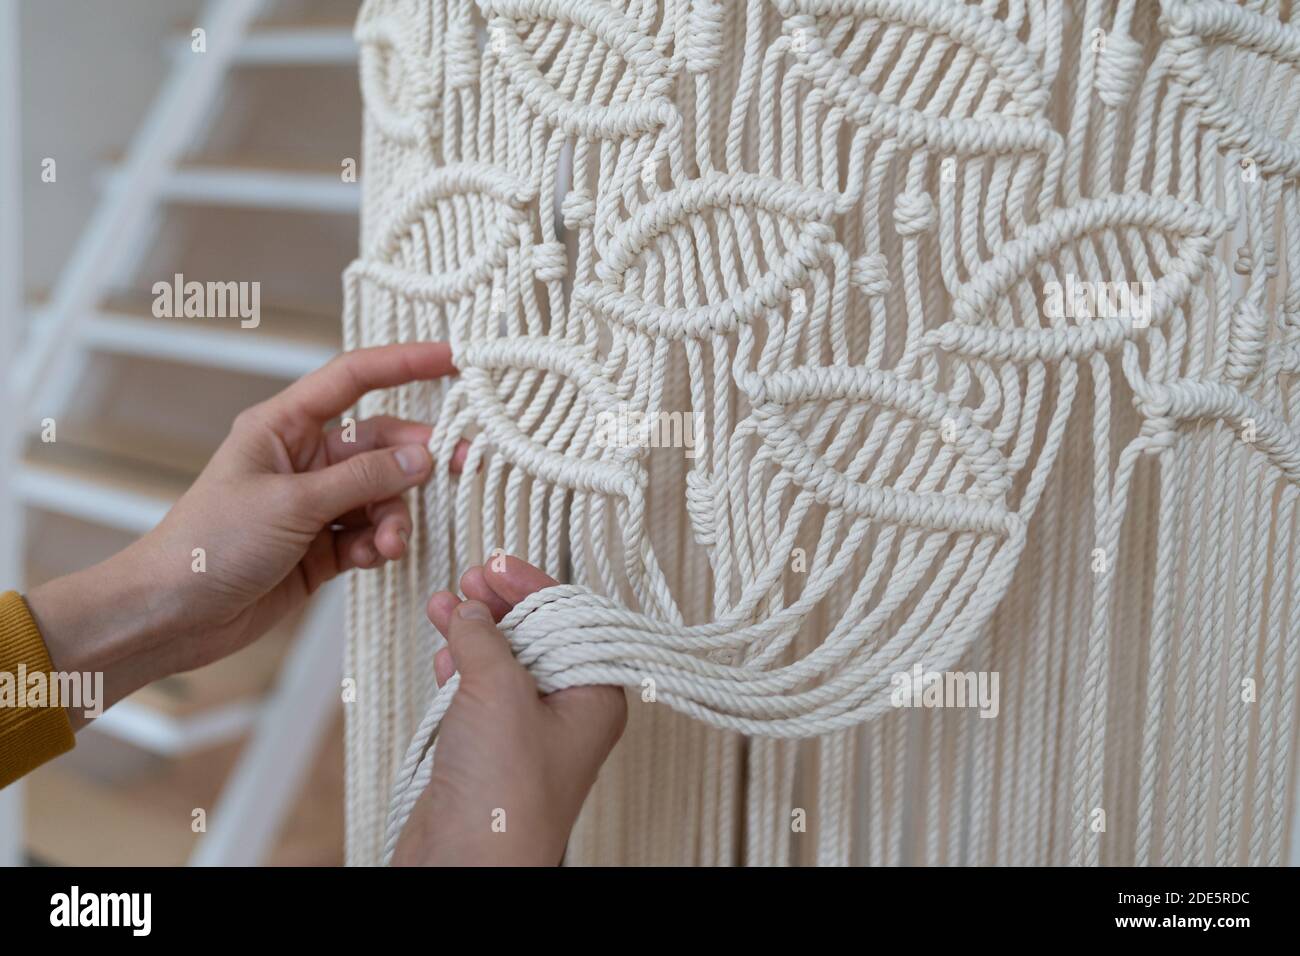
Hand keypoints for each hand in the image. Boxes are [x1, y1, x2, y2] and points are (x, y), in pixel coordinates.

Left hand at [28, 343, 459, 725]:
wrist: (173, 616)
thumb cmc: (211, 544)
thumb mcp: (291, 504)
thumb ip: (362, 478)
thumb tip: (423, 458)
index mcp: (283, 426)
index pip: (352, 379)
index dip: (403, 363)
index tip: (454, 358)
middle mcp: (303, 459)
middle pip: (378, 444)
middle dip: (415, 461)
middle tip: (459, 469)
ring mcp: (315, 504)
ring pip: (381, 494)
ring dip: (395, 515)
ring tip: (392, 542)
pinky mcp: (323, 546)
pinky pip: (370, 533)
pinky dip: (379, 544)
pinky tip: (375, 557)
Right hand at [392, 556, 626, 865]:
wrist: (465, 867)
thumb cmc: (504, 796)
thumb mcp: (498, 691)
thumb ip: (487, 638)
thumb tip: (476, 609)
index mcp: (595, 696)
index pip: (574, 620)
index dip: (535, 588)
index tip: (499, 566)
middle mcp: (569, 713)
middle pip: (540, 638)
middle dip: (503, 607)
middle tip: (471, 581)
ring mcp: (528, 734)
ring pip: (505, 664)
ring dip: (475, 632)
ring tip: (446, 605)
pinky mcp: (490, 752)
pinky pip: (479, 695)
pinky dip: (461, 668)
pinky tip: (445, 651)